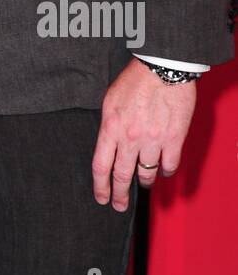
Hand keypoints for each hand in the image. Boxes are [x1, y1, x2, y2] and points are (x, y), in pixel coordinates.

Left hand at [92, 58, 195, 210]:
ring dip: (144, 182)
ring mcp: (153, 140)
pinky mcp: (173, 139)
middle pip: (122, 176)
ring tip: (142, 184)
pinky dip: (165, 172)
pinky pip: (169, 166)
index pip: (100, 166)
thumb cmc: (135, 80)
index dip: (100, 187)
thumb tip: (108, 145)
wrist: (162, 69)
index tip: (102, 198)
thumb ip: (109, 126)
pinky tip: (162, 171)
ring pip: (146, 174)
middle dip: (120, 195)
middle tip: (120, 205)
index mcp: (110, 127)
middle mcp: (130, 138)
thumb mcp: (110, 101)